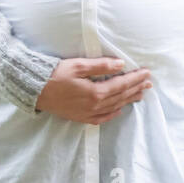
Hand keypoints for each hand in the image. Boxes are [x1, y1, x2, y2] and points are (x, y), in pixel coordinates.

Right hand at [35, 57, 152, 124]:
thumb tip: (121, 64)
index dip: (136, 79)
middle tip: (149, 84)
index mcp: (95, 92)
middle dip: (136, 89)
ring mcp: (87, 113)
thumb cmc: (55, 75)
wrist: (34, 90)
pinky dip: (112, 114)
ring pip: (114, 107)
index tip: (147, 73)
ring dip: (128, 100)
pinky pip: (101, 118)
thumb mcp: (78, 65)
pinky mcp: (80, 118)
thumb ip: (101, 65)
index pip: (122, 85)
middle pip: (121, 97)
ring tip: (140, 95)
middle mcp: (94, 106)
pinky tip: (118, 110)